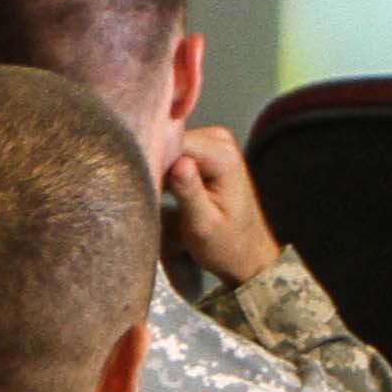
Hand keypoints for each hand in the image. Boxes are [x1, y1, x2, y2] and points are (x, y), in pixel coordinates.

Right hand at [164, 125, 281, 283]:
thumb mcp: (203, 225)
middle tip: (150, 195)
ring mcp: (212, 142)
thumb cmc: (227, 245)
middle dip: (154, 164)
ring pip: (168, 144)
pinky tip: (162, 189)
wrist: (246, 252)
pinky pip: (173, 150)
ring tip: (157, 195)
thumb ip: (190, 193)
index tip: (144, 187)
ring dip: (157, 167)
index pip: (173, 142)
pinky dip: (163, 168)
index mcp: (223, 156)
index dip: (153, 161)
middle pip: (169, 138)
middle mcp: (220, 140)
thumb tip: (178, 164)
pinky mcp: (203, 150)